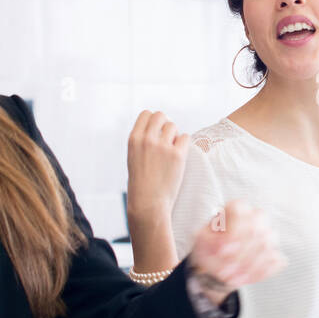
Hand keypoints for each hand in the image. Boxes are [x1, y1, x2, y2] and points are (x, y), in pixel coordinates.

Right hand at [126, 111, 189, 228]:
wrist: (148, 203)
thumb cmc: (141, 183)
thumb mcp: (134, 157)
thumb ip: (143, 141)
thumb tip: (158, 127)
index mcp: (133, 139)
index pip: (146, 114)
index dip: (153, 121)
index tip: (156, 132)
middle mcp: (147, 139)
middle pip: (161, 116)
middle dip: (165, 124)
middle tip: (166, 139)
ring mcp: (163, 146)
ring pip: (173, 126)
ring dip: (174, 136)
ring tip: (171, 151)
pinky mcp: (177, 155)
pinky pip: (185, 137)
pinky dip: (183, 145)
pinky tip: (179, 156)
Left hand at [186, 201, 285, 304]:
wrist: (218, 265)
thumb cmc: (210, 248)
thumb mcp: (200, 241)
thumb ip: (209, 240)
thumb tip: (223, 246)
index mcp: (237, 208)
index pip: (240, 212)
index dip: (233, 233)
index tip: (221, 251)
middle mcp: (256, 217)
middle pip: (257, 231)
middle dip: (239, 256)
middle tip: (223, 270)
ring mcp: (269, 234)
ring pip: (267, 247)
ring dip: (247, 267)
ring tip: (230, 278)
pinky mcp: (275, 252)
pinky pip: (275, 261)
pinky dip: (258, 273)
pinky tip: (244, 278)